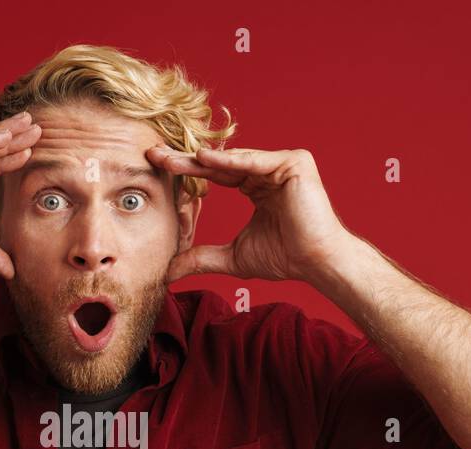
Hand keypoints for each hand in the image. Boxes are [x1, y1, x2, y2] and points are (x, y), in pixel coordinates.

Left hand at [147, 145, 350, 284]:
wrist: (315, 263)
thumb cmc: (284, 259)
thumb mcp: (232, 258)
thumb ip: (201, 258)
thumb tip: (168, 273)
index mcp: (256, 187)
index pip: (216, 174)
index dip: (187, 171)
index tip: (158, 168)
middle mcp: (268, 171)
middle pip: (221, 163)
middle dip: (187, 160)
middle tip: (155, 154)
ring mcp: (282, 164)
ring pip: (235, 160)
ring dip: (202, 159)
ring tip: (172, 159)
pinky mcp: (294, 163)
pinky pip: (256, 161)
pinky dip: (230, 161)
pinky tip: (203, 158)